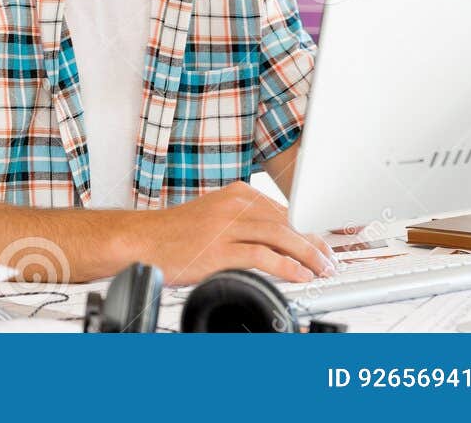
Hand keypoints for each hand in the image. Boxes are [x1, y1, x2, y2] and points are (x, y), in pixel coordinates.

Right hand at [138, 180, 335, 284]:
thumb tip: (278, 241)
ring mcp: (225, 226)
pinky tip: (299, 276)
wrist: (140, 239)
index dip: (309, 229)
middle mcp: (233, 205)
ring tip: (322, 269)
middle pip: (287, 221)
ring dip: (307, 255)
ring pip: (279, 236)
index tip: (324, 244)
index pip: (284, 210)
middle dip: (314, 243)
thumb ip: (246, 223)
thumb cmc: (175, 233)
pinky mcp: (217, 249)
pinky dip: (286, 267)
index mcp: (236, 194)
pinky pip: (261, 256)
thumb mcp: (215, 217)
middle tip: (330, 260)